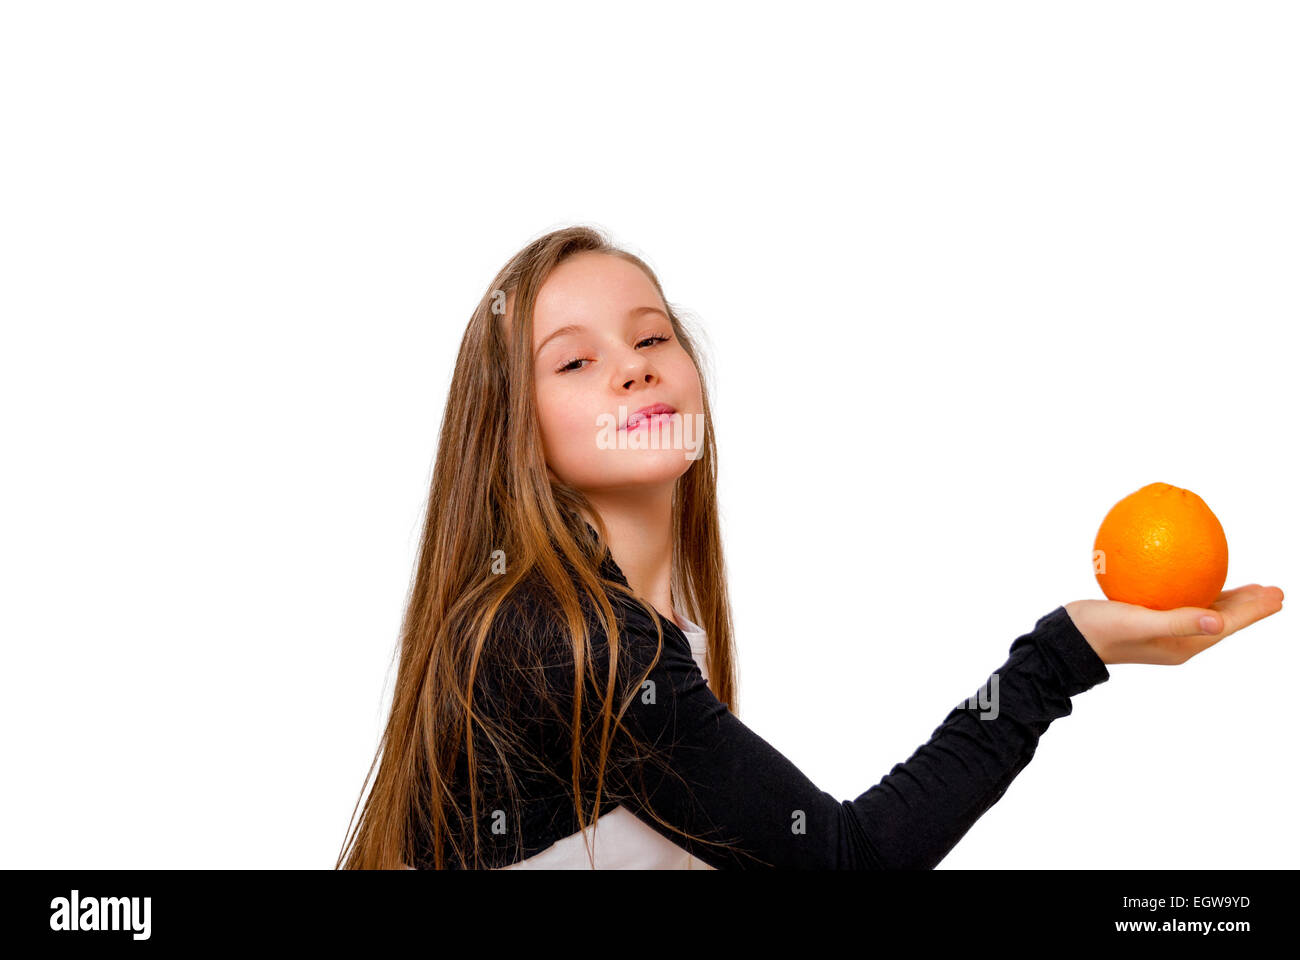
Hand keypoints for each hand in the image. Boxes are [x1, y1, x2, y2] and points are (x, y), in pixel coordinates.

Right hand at [1064, 584, 1284, 665]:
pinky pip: (1181, 603)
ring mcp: (1163, 630)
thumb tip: (1219, 620)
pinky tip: (1194, 577)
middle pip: (1223, 619)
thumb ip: (1178, 623)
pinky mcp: (1147, 618)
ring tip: (1250, 589)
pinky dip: (1197, 591)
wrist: (1069, 639)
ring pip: (1205, 612)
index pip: (1228, 625)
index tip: (1277, 595)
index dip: (1255, 611)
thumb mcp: (1139, 624)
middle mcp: (1178, 639)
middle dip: (1250, 606)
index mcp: (1182, 643)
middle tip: (1274, 591)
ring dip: (1229, 601)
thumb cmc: (1101, 632)